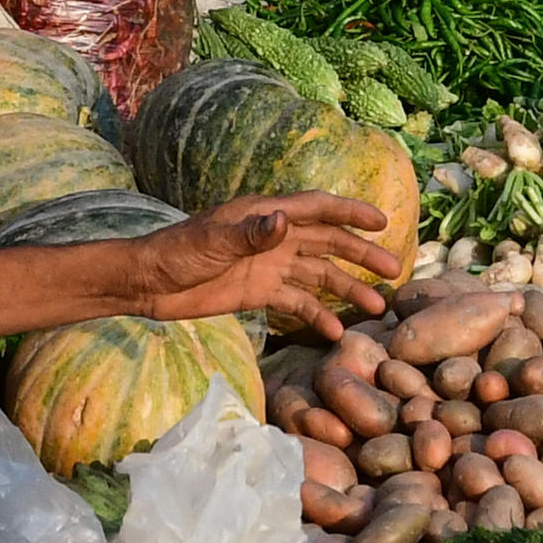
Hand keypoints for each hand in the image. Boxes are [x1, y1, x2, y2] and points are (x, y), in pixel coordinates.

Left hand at [138, 193, 400, 333]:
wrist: (148, 283)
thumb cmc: (176, 253)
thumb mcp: (213, 242)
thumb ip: (251, 233)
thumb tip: (285, 219)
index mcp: (266, 216)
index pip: (317, 209)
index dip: (351, 212)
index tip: (382, 221)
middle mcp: (275, 238)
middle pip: (328, 243)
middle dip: (361, 255)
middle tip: (394, 271)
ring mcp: (269, 266)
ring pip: (318, 275)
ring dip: (347, 289)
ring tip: (376, 307)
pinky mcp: (260, 293)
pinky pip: (296, 303)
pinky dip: (317, 315)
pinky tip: (335, 333)